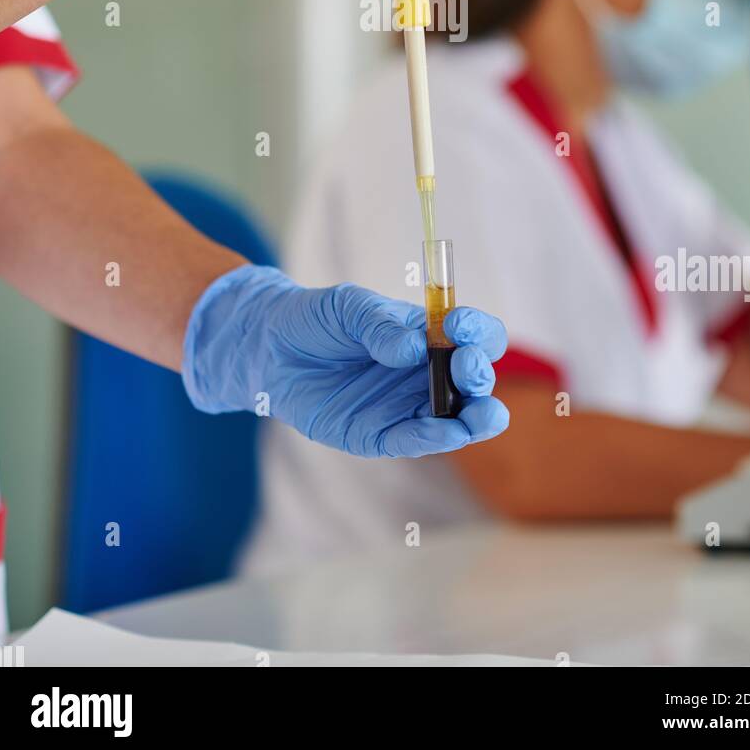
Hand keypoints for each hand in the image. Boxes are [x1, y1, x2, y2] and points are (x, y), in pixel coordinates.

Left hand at [182, 264, 508, 456]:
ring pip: (457, 419)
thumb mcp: (347, 308)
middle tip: (465, 365)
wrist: (269, 349)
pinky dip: (436, 438)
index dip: (477, 330)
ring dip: (474, 417)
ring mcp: (406, 406)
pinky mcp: (381, 435)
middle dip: (478, 374)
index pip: (475, 334)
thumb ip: (379, 324)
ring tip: (480, 414)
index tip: (457, 324)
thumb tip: (414, 347)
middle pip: (474, 380)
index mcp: (428, 335)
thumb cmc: (316, 319)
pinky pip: (416, 441)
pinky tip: (447, 431)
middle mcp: (426, 373)